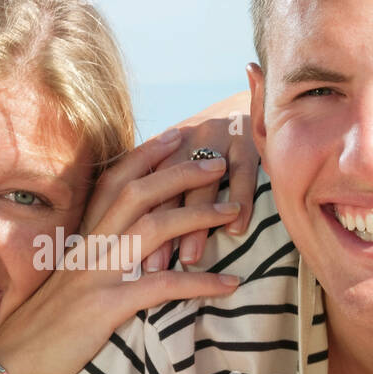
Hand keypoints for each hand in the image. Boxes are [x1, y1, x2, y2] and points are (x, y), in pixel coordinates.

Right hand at [0, 130, 241, 373]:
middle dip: (181, 171)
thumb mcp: (66, 281)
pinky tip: (230, 284)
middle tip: (218, 161)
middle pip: (138, 192)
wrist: (10, 363)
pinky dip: (201, 283)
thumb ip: (92, 259)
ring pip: (153, 228)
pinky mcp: (105, 307)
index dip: (146, 155)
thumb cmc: (40, 327)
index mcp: (80, 238)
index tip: (177, 136)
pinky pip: (162, 287)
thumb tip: (123, 249)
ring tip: (234, 211)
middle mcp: (89, 248)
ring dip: (198, 214)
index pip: (114, 182)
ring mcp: (96, 275)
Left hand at [143, 92, 256, 272]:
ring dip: (194, 224)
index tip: (125, 261)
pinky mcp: (248, 140)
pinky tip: (236, 230)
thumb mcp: (174, 159)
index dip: (131, 224)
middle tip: (152, 268)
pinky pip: (243, 173)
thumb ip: (152, 190)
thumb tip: (125, 243)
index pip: (140, 189)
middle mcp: (184, 140)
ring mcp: (217, 138)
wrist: (245, 105)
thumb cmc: (203, 148)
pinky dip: (240, 200)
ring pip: (202, 184)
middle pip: (166, 189)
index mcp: (161, 148)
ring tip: (190, 259)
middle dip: (158, 231)